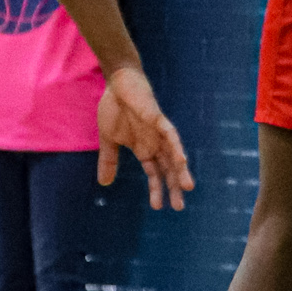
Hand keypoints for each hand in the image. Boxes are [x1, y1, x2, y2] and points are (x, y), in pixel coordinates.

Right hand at [95, 66, 194, 210]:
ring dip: (180, 170)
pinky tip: (181, 159)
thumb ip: (109, 161)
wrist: (117, 83)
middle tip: (179, 207)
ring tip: (187, 187)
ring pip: (173, 154)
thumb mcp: (108, 140)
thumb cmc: (114, 108)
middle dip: (174, 186)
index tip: (158, 207)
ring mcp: (158, 131)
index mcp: (143, 149)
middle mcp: (154, 143)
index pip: (155, 173)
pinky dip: (176, 146)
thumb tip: (104, 184)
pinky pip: (170, 134)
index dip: (157, 189)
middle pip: (168, 168)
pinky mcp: (158, 119)